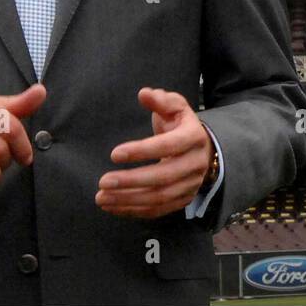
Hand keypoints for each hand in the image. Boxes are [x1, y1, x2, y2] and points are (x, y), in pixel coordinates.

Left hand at [96, 87, 213, 218]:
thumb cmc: (181, 125)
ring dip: (128, 199)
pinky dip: (134, 211)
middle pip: (163, 177)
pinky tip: (113, 206)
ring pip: (159, 198)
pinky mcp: (182, 200)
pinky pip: (158, 210)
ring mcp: (190, 185)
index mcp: (194, 137)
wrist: (203, 150)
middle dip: (131, 181)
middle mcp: (195, 164)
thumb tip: (144, 94)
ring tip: (102, 197)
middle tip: (103, 181)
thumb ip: (160, 100)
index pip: (168, 146)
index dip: (141, 151)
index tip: (114, 154)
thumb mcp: (175, 107)